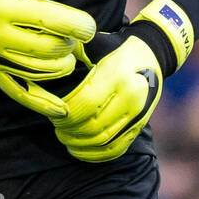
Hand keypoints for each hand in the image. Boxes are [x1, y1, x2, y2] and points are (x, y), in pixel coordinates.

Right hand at [0, 0, 95, 118]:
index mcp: (8, 8)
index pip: (49, 19)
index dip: (75, 24)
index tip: (90, 27)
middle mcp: (0, 36)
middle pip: (49, 49)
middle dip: (69, 46)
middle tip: (73, 41)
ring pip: (42, 72)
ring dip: (62, 67)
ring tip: (66, 58)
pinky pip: (24, 96)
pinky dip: (45, 105)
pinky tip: (64, 109)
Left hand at [53, 30, 162, 161]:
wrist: (151, 53)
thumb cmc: (115, 48)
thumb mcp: (94, 43)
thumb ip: (72, 50)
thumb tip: (46, 58)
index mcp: (117, 76)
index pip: (84, 104)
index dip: (64, 113)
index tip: (54, 111)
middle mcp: (131, 98)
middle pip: (92, 126)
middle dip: (68, 130)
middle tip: (56, 126)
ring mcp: (138, 115)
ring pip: (102, 141)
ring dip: (78, 144)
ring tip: (65, 137)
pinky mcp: (140, 126)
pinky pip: (116, 149)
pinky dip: (95, 155)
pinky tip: (79, 149)